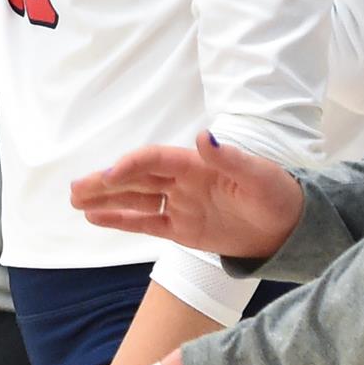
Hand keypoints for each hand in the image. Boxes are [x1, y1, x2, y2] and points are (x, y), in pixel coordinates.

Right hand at [68, 130, 303, 260]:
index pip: (156, 160)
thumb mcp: (259, 177)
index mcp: (197, 165)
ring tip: (75, 200)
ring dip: (106, 199)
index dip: (131, 165)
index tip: (109, 175)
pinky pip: (146, 223)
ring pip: (135, 199)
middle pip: (136, 179)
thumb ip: (229, 159)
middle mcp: (182, 182)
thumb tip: (203, 136)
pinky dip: (121, 220)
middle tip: (75, 188)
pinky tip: (96, 218)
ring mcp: (179, 204)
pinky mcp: (181, 229)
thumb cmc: (277, 195)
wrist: (287, 227)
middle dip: (106, 182)